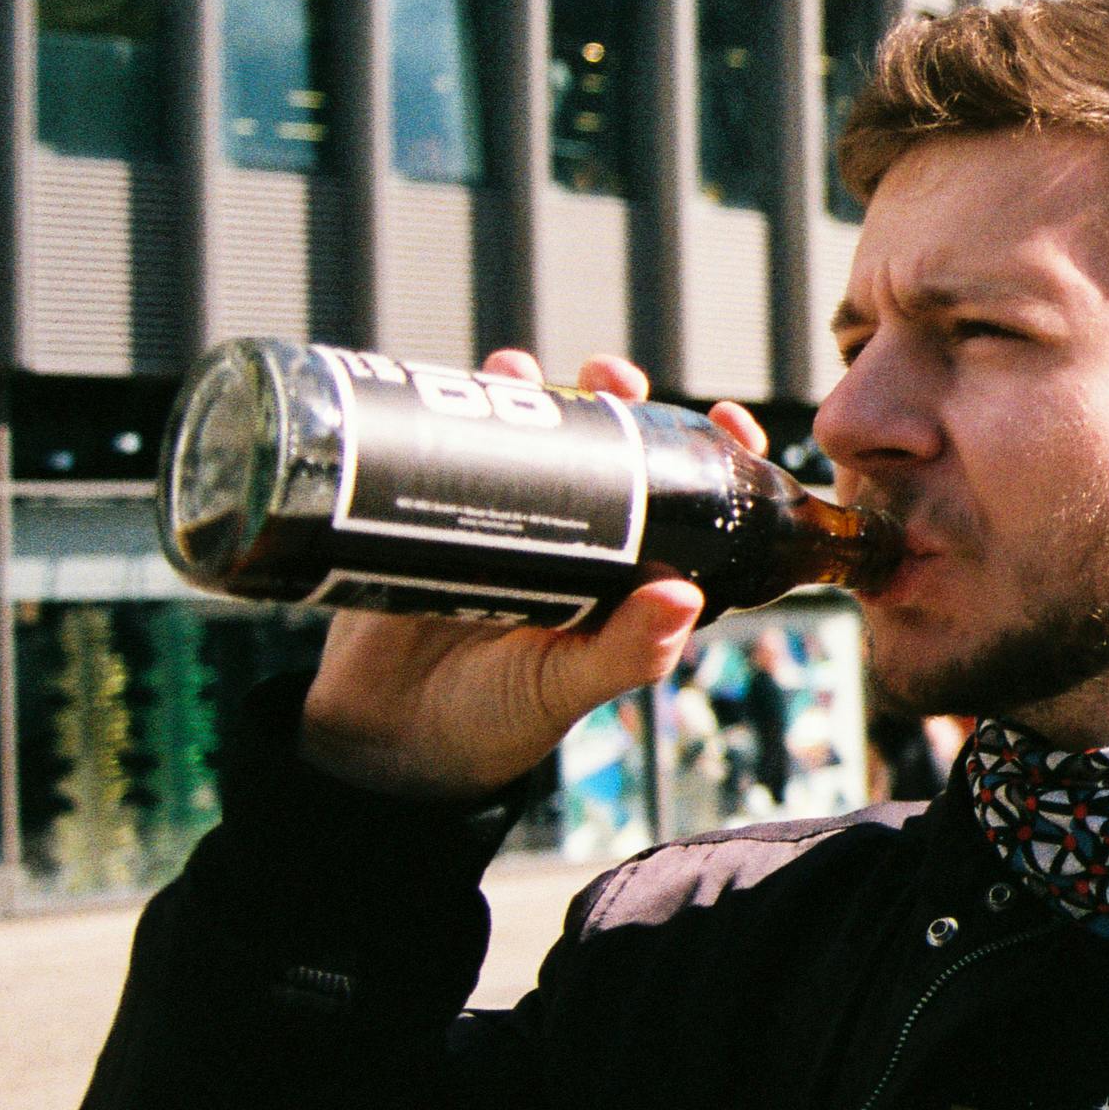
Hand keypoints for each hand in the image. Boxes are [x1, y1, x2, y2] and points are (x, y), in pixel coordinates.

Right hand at [296, 352, 772, 802]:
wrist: (381, 739)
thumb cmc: (496, 723)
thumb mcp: (567, 687)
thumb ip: (626, 653)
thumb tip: (684, 597)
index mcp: (629, 578)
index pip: (689, 507)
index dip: (712, 458)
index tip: (727, 418)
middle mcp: (580, 542)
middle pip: (612, 453)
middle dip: (616, 403)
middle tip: (612, 378)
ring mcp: (510, 524)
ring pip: (537, 441)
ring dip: (539, 394)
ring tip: (524, 370)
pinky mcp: (439, 519)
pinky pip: (456, 450)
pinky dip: (461, 411)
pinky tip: (470, 383)